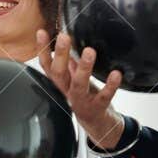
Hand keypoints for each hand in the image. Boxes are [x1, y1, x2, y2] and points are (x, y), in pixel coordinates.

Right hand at [36, 30, 124, 149]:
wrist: (97, 125)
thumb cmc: (85, 97)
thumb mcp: (75, 79)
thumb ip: (70, 62)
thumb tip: (65, 40)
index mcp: (61, 83)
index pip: (47, 66)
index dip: (42, 50)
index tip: (41, 32)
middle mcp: (68, 92)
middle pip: (58, 74)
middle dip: (60, 55)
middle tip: (64, 37)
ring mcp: (82, 101)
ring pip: (78, 85)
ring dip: (83, 68)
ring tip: (89, 52)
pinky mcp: (98, 108)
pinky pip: (104, 96)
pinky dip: (110, 85)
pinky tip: (116, 74)